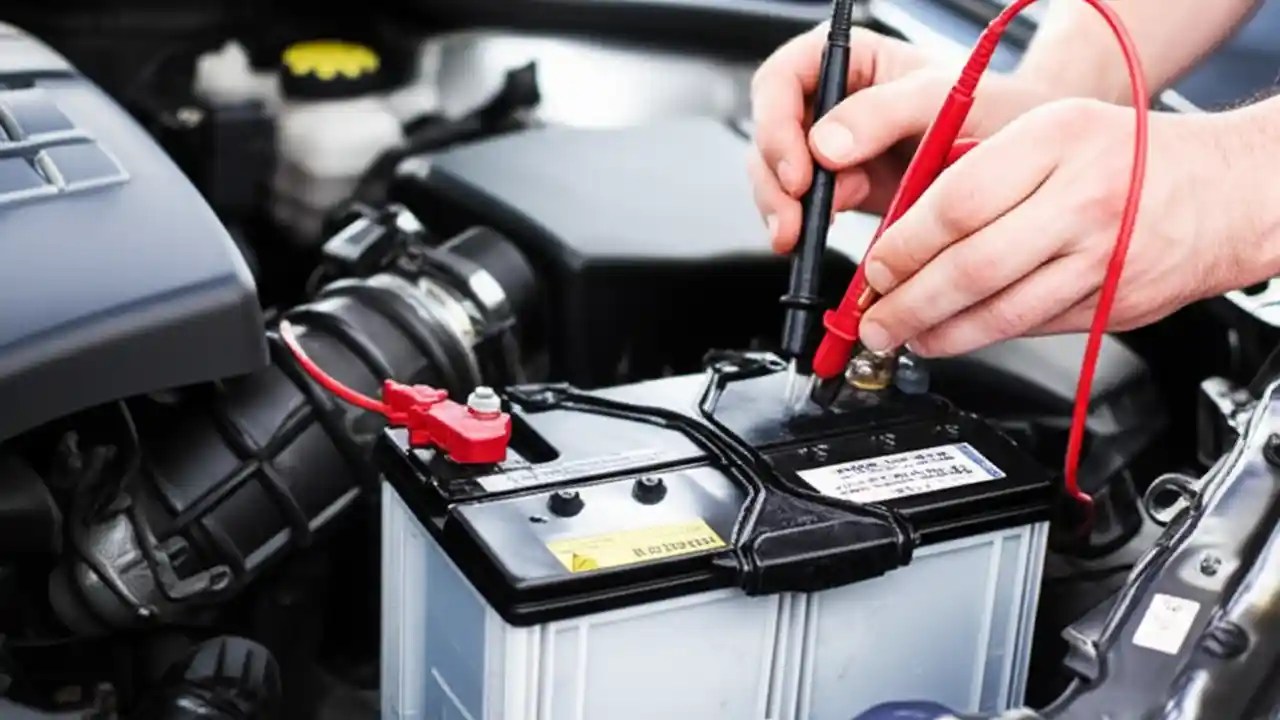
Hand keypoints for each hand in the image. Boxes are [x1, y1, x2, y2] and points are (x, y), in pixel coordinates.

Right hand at [749, 26, 1057, 253]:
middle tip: (793, 220)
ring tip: (801, 237)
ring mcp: (832, 149)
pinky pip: (801, 209)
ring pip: (776, 177)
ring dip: (782, 211)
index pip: (783, 79)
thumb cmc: (996, 111)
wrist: (1030, 162)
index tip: (799, 170)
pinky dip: (802, 229)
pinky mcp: (840, 191)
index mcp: (849, 61)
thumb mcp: (942, 99)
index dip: (776, 124)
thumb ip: (883, 112)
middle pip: (770, 134)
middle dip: (773, 181)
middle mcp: (831, 102)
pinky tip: (814, 241)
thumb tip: (824, 146)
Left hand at [857, 99, 1267, 356]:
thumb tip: (899, 225)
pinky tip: (954, 337)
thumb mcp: (1047, 130)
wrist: (1226, 190)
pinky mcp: (1113, 307)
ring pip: (1001, 313)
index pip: (956, 204)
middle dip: (907, 304)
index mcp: (1056, 143)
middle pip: (971, 268)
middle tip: (874, 319)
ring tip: (904, 338)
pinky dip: (983, 337)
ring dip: (939, 334)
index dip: (903, 246)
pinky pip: (1032, 328)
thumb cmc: (1123, 155)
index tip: (874, 266)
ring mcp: (1101, 260)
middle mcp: (1082, 202)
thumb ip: (976, 169)